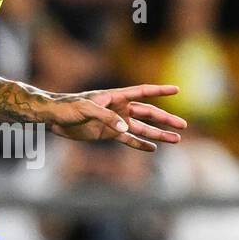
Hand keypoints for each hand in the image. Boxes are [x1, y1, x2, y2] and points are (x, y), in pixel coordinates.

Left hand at [44, 84, 185, 151]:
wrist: (54, 118)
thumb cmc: (69, 107)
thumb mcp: (86, 109)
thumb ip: (107, 117)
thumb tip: (125, 128)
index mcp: (116, 96)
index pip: (143, 92)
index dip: (160, 91)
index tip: (177, 90)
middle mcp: (120, 108)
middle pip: (149, 113)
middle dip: (166, 119)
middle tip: (183, 125)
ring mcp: (116, 121)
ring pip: (143, 128)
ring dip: (158, 134)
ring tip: (176, 139)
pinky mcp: (109, 133)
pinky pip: (129, 139)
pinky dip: (140, 144)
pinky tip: (153, 149)